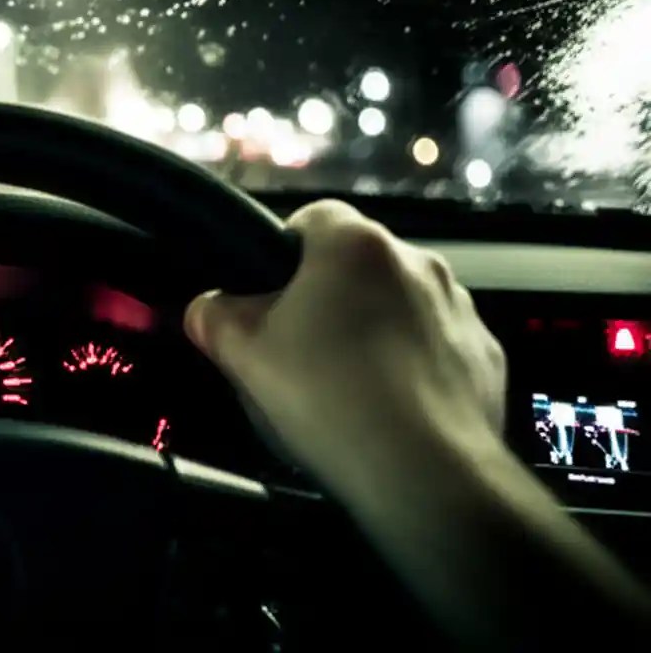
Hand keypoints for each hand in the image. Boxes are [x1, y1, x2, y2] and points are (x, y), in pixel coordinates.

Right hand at [184, 199, 505, 498]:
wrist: (424, 474)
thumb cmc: (328, 400)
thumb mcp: (243, 355)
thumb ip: (214, 316)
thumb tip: (207, 308)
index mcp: (355, 245)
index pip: (312, 218)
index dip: (283, 256)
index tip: (269, 301)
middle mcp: (417, 262)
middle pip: (357, 266)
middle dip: (330, 299)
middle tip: (299, 352)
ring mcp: (459, 309)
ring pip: (400, 306)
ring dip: (375, 331)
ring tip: (347, 389)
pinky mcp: (486, 356)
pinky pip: (437, 349)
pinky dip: (414, 369)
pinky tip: (390, 411)